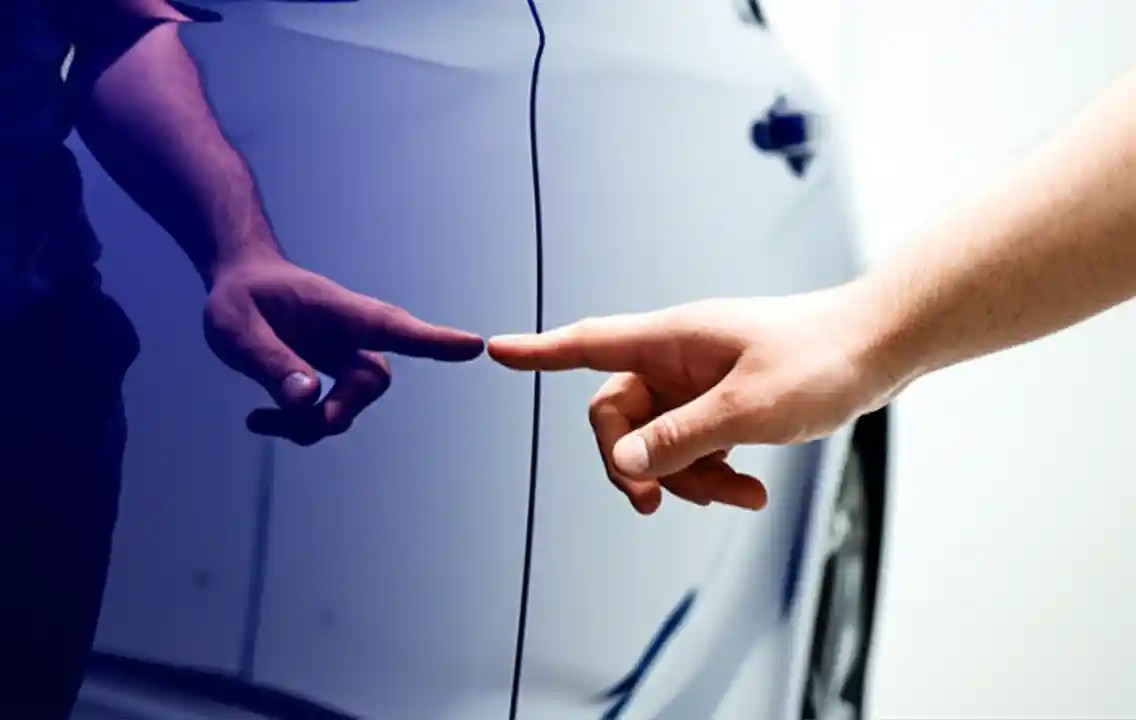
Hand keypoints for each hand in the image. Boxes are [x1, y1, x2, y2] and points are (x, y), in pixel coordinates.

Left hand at [204, 248, 484, 444]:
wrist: (238, 285)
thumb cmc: (241, 296)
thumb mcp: (237, 328)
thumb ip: (271, 362)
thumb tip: (308, 402)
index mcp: (343, 312)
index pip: (396, 328)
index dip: (435, 341)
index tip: (474, 346)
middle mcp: (353, 338)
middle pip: (371, 382)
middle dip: (342, 409)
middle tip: (305, 420)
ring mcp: (342, 361)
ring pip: (346, 407)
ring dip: (308, 425)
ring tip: (258, 419)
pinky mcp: (326, 380)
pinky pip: (321, 415)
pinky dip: (293, 424)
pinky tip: (257, 419)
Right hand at [487, 284, 906, 513]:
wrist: (880, 346)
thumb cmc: (820, 358)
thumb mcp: (748, 409)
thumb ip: (680, 439)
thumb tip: (622, 465)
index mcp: (671, 340)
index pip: (587, 344)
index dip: (540, 352)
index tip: (497, 351)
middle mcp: (676, 359)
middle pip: (618, 416)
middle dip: (636, 464)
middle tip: (652, 504)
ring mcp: (699, 382)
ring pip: (659, 441)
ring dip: (689, 478)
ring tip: (740, 496)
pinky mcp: (724, 401)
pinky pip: (694, 444)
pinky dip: (714, 472)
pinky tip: (749, 491)